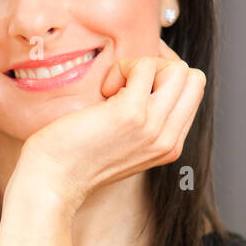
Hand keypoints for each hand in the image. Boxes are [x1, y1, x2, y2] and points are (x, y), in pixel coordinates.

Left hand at [16, 38, 205, 210]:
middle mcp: (167, 139)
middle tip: (126, 84)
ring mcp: (152, 127)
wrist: (52, 179)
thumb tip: (146, 81)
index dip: (164, 79)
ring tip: (114, 88)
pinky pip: (145, 66)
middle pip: (193, 78)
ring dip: (142, 66)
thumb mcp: (122, 143)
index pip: (191, 94)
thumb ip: (144, 122)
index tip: (133, 85)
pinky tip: (104, 89)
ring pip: (177, 69)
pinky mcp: (131, 113)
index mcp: (169, 146)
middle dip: (161, 68)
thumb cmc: (74, 157)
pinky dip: (122, 67)